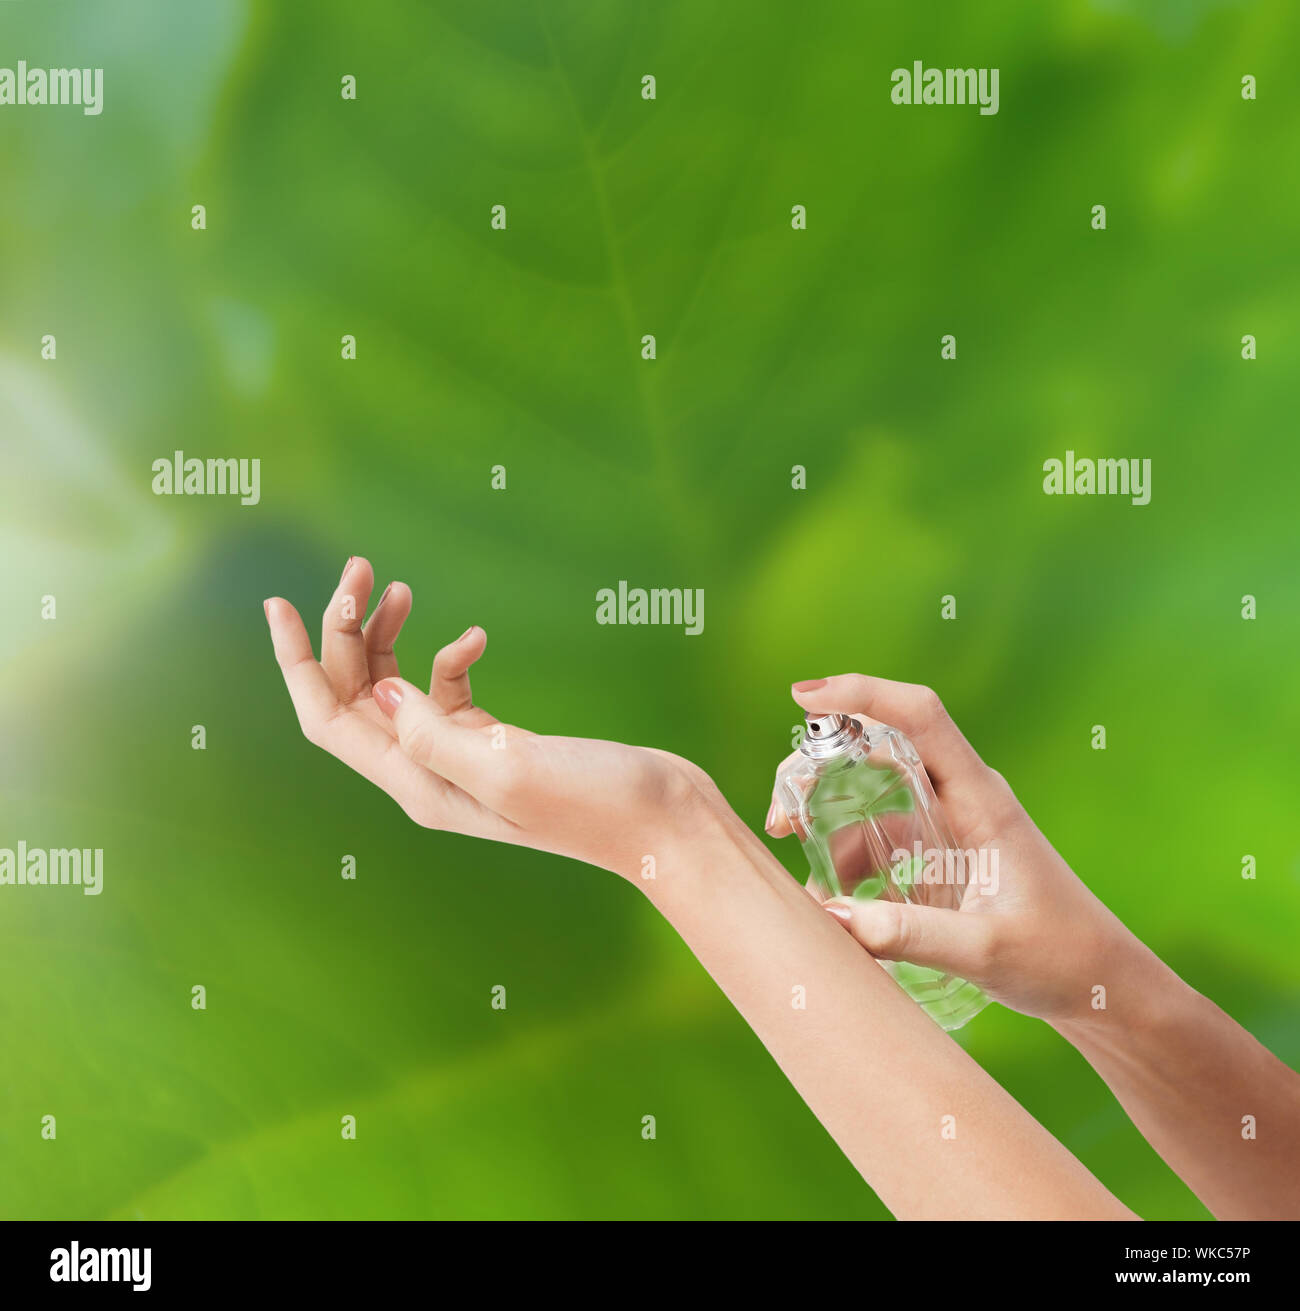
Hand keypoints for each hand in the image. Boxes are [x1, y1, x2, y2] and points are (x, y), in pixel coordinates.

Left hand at [263, 556, 720, 878]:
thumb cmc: (593, 804)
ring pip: (397, 686)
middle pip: (357, 695)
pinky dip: (452, 654)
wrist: (660, 821)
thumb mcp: (508, 769)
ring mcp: (460, 756)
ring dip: (389, 635)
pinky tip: (479, 635)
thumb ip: (435, 734)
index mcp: (419, 785)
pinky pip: (449, 688)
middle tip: (360, 567)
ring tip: (401, 585)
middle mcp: (428, 772)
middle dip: (345, 630)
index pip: (330, 719)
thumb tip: (382, 690)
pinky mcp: (494, 740)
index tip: (280, 603)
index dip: (297, 663)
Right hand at [766, 674, 1155, 1023]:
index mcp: (982, 799)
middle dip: (819, 771)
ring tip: (804, 881)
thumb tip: (831, 917)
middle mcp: (964, 798)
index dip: (862, 695)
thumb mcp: (984, 951)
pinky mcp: (945, 854)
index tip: (806, 696)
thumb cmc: (1060, 957)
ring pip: (873, 800)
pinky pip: (882, 839)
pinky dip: (850, 862)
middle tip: (780, 819)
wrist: (1101, 985)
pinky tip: (838, 904)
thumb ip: (909, 935)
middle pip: (879, 751)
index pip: (920, 717)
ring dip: (829, 827)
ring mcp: (953, 824)